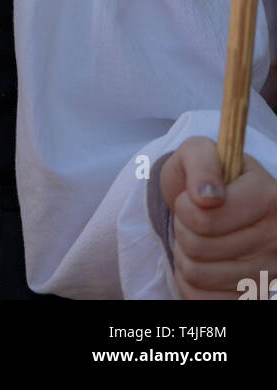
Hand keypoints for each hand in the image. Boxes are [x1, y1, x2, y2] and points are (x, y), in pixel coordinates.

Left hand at [160, 135, 276, 298]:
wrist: (214, 203)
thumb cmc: (206, 176)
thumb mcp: (199, 151)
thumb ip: (202, 162)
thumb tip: (206, 196)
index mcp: (269, 197)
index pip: (205, 217)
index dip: (185, 207)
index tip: (193, 197)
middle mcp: (276, 237)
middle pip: (197, 246)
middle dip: (182, 228)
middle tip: (192, 219)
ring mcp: (268, 272)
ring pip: (197, 274)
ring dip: (184, 254)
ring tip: (197, 238)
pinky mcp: (253, 296)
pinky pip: (199, 298)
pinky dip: (188, 281)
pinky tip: (201, 263)